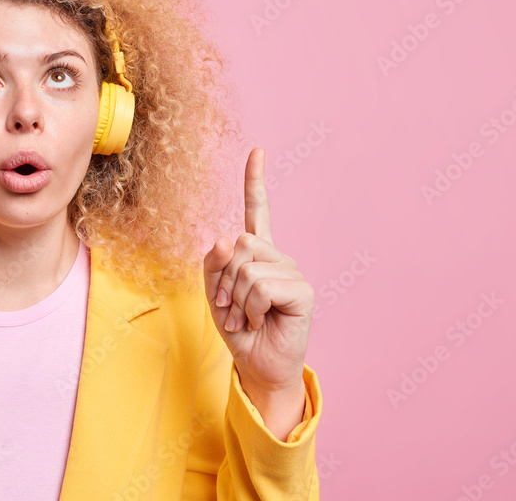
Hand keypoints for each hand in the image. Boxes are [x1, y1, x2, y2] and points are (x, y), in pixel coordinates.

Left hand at [203, 148, 312, 399]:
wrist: (257, 365)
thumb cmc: (238, 328)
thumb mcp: (214, 293)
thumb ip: (213, 264)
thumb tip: (225, 238)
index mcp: (257, 252)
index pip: (258, 209)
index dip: (256, 180)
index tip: (257, 151)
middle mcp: (277, 257)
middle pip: (239, 243)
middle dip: (224, 279)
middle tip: (230, 307)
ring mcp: (291, 272)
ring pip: (247, 266)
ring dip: (236, 298)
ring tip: (245, 317)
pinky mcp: (302, 291)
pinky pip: (261, 286)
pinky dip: (250, 307)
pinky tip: (260, 320)